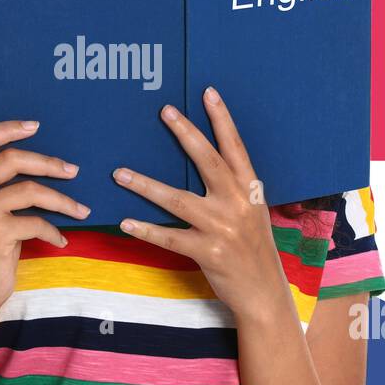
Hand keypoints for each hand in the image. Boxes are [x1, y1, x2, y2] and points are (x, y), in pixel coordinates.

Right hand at [0, 119, 89, 313]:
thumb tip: (44, 159)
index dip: (7, 128)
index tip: (36, 126)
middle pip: (12, 160)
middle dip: (48, 163)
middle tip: (74, 171)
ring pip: (30, 190)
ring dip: (62, 201)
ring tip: (81, 210)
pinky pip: (36, 222)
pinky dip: (54, 232)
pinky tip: (61, 241)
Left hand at [112, 86, 293, 322]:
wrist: (264, 291)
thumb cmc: (254, 247)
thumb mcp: (253, 211)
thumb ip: (235, 187)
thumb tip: (209, 161)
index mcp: (251, 189)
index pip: (235, 147)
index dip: (222, 119)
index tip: (208, 93)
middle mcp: (238, 204)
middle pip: (208, 161)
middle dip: (186, 133)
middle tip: (165, 111)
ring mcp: (222, 228)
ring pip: (178, 200)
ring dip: (146, 185)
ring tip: (120, 173)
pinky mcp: (208, 253)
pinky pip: (169, 238)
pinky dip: (146, 230)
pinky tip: (126, 221)